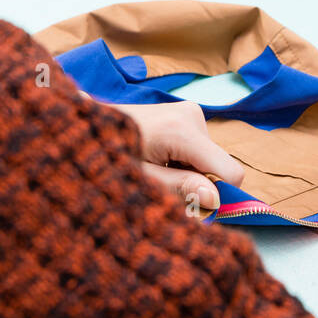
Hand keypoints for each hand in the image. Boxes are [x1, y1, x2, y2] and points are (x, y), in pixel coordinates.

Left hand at [105, 100, 245, 209]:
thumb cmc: (109, 156)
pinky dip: (182, 161)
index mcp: (182, 130)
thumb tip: (216, 199)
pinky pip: (199, 150)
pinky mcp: (186, 114)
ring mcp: (190, 111)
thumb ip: (180, 188)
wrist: (88, 126)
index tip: (194, 206)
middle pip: (217, 167)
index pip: (230, 171)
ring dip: (186, 172)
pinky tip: (157, 159)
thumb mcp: (142, 180)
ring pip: (208, 160)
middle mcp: (192, 115)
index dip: (219, 195)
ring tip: (154, 169)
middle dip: (196, 183)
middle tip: (161, 185)